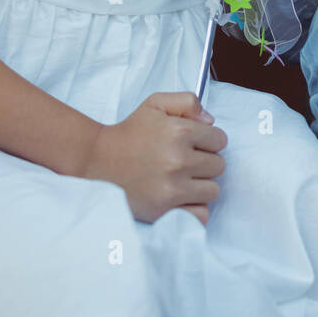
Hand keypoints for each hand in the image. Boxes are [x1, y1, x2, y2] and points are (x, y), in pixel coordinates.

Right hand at [81, 92, 226, 224]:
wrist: (97, 161)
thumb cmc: (129, 133)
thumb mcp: (155, 104)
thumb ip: (187, 102)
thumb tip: (211, 121)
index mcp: (180, 131)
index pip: (220, 140)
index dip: (208, 141)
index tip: (193, 144)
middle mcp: (179, 160)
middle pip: (219, 166)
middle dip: (205, 162)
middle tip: (183, 162)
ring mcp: (172, 188)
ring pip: (213, 190)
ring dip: (201, 185)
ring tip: (181, 180)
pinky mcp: (164, 210)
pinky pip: (201, 214)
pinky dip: (194, 208)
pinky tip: (180, 198)